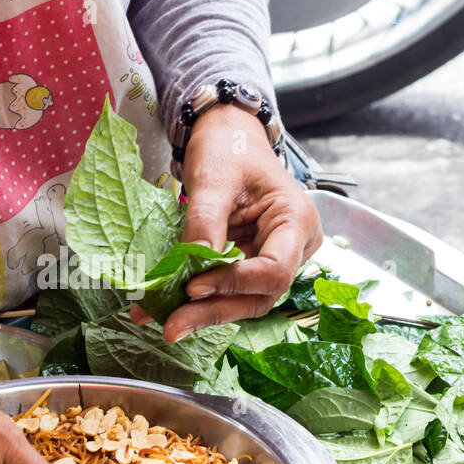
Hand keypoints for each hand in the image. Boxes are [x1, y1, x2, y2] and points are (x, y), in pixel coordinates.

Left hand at [132, 103, 323, 340]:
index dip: (235, 283)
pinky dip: (199, 301)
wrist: (227, 137)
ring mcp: (273, 258)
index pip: (274, 269)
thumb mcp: (214, 178)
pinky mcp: (250, 264)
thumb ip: (205, 221)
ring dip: (204, 313)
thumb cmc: (228, 148)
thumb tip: (193, 265)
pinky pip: (229, 290)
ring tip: (166, 323)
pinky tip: (168, 309)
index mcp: (297, 221)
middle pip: (259, 295)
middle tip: (171, 326)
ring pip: (244, 301)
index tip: (192, 287)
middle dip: (214, 311)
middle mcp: (294, 247)